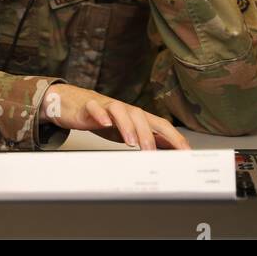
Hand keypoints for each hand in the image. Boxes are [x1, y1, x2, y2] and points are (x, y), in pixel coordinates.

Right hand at [41, 84, 190, 149]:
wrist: (71, 103)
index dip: (173, 136)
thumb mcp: (126, 131)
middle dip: (149, 134)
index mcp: (136, 116)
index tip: (184, 151)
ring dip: (127, 126)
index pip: (159, 124)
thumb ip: (146, 137)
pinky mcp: (88, 106)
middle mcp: (124, 109)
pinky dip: (101, 115)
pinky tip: (105, 124)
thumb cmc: (102, 118)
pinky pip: (95, 108)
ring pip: (120, 111)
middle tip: (152, 152)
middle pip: (140, 116)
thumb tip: (169, 148)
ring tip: (131, 142)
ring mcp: (106, 106)